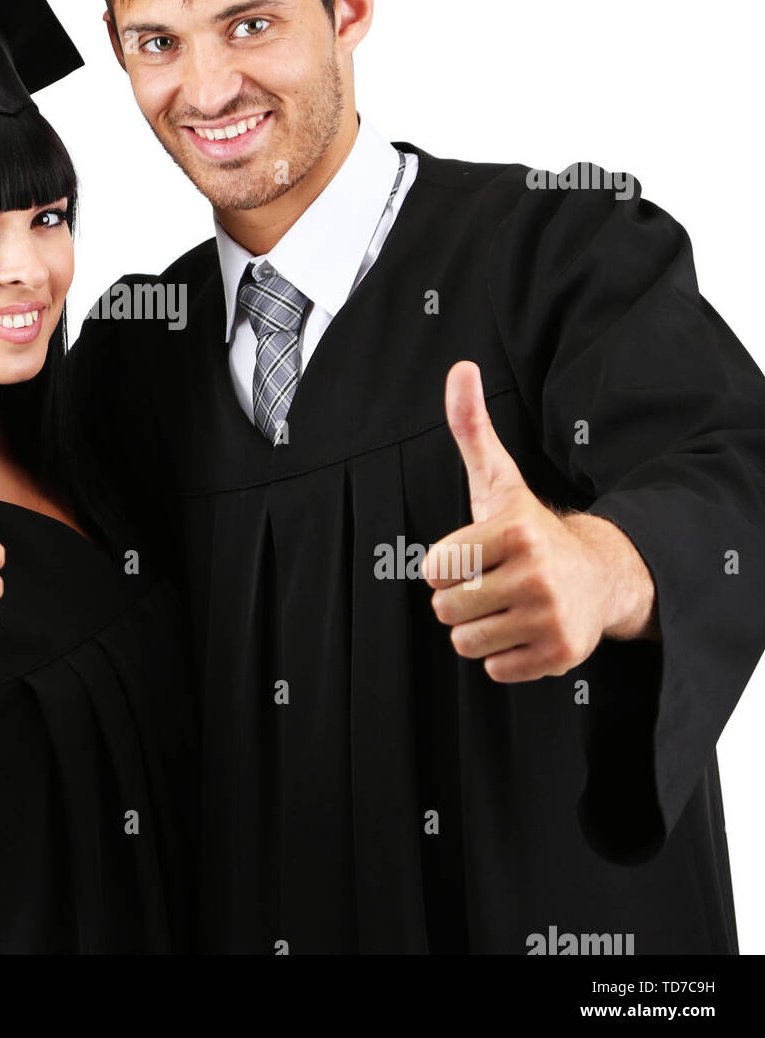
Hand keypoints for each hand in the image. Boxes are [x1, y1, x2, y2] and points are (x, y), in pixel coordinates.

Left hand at [420, 361, 656, 681]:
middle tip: (491, 582)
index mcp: (515, 531)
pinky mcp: (559, 656)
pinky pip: (495, 669)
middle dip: (459, 598)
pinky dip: (502, 656)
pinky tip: (523, 628)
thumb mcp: (498, 480)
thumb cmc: (531, 530)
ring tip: (506, 605)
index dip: (446, 564)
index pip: (436, 567)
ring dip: (477, 628)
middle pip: (446, 608)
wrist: (601, 575)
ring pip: (465, 642)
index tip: (472, 554)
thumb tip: (460, 368)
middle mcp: (536, 574)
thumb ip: (471, 428)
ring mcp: (550, 617)